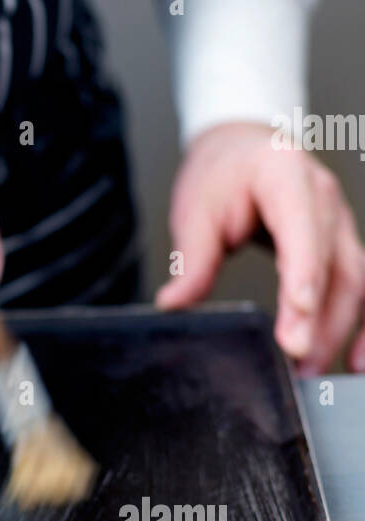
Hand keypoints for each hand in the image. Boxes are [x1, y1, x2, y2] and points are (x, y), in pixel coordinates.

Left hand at [156, 122, 364, 372]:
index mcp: (284, 175)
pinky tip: (353, 361)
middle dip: (318, 319)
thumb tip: (174, 304)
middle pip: (334, 264)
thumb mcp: (196, 209)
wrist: (242, 147)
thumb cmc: (221, 173)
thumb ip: (192, 259)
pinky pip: (359, 285)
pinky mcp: (341, 242)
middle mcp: (322, 196)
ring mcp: (338, 219)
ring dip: (336, 331)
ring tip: (310, 373)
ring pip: (353, 281)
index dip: (303, 277)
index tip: (296, 318)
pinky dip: (359, 325)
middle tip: (297, 362)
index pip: (301, 231)